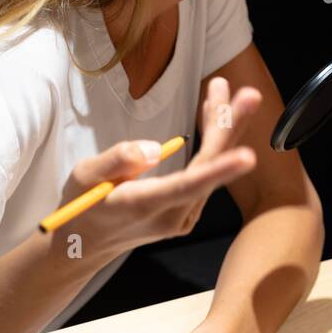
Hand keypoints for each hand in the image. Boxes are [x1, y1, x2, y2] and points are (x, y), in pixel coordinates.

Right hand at [59, 76, 260, 258]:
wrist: (86, 243)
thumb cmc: (82, 204)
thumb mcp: (85, 176)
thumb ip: (119, 159)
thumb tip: (156, 148)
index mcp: (145, 205)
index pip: (188, 186)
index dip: (220, 169)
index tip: (248, 156)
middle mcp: (172, 215)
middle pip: (209, 168)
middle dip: (229, 127)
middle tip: (249, 94)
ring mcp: (184, 216)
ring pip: (211, 167)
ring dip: (221, 127)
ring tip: (222, 89)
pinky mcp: (188, 211)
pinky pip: (207, 172)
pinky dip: (214, 141)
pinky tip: (214, 115)